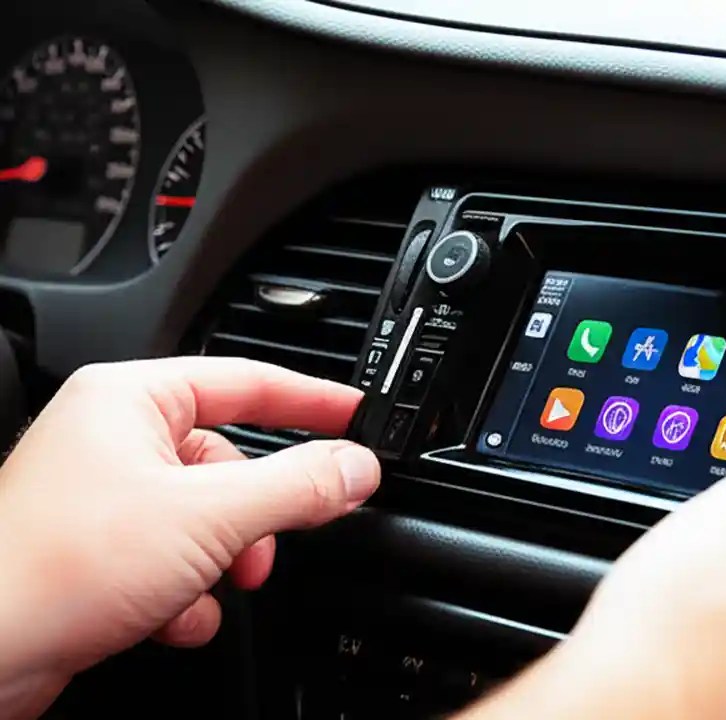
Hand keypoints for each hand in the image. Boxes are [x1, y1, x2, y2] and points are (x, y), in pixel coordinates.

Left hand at [0, 358, 379, 717]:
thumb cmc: (53, 568)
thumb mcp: (208, 516)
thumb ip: (297, 485)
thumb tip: (355, 467)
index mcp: (129, 400)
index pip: (247, 380)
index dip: (311, 399)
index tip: (358, 416)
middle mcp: (111, 439)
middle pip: (230, 460)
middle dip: (257, 516)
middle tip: (272, 543)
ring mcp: (101, 498)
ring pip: (206, 517)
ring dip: (223, 561)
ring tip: (212, 589)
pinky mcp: (96, 554)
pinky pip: (174, 559)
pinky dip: (188, 593)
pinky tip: (174, 617)